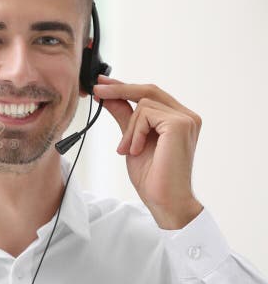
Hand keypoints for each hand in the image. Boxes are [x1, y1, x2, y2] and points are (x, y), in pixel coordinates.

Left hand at [93, 75, 203, 228]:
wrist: (164, 200)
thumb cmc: (152, 176)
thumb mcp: (132, 139)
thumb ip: (124, 116)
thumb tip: (108, 97)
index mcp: (178, 119)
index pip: (150, 94)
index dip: (125, 86)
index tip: (102, 83)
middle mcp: (187, 116)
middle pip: (148, 90)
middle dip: (119, 89)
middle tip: (96, 91)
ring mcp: (186, 119)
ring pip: (143, 104)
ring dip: (129, 128)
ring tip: (128, 150)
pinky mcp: (180, 124)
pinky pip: (145, 114)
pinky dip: (135, 132)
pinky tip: (136, 150)